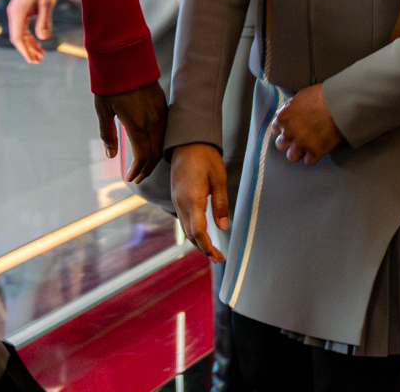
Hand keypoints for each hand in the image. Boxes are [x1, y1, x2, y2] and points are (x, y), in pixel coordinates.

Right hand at [7, 0, 60, 62]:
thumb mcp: (47, 3)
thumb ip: (44, 21)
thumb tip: (43, 39)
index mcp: (17, 12)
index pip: (17, 37)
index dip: (25, 51)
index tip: (33, 60)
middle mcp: (14, 13)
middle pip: (18, 38)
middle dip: (27, 50)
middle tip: (38, 61)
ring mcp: (16, 12)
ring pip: (21, 33)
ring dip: (30, 44)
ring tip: (41, 55)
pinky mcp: (21, 10)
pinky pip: (23, 27)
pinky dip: (31, 36)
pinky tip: (39, 43)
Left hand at [94, 81, 167, 182]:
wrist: (126, 59)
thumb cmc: (111, 85)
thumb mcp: (103, 110)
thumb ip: (107, 134)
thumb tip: (110, 155)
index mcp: (137, 125)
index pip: (143, 157)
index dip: (138, 171)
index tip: (130, 178)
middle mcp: (153, 121)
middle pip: (155, 154)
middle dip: (147, 169)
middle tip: (136, 177)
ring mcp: (161, 113)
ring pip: (162, 143)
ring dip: (153, 157)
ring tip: (142, 165)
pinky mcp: (163, 106)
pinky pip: (165, 131)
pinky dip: (158, 144)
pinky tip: (150, 146)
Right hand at [171, 142, 229, 262]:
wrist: (187, 141)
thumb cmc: (206, 157)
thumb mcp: (219, 178)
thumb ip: (221, 203)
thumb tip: (223, 226)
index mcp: (192, 199)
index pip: (198, 231)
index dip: (207, 246)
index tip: (217, 256)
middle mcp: (181, 202)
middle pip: (190, 234)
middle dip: (204, 248)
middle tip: (218, 259)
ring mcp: (176, 200)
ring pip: (186, 228)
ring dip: (198, 242)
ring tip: (211, 252)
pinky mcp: (177, 197)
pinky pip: (183, 220)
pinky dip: (192, 231)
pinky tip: (201, 234)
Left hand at [268, 84, 341, 164]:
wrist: (340, 103)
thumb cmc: (320, 96)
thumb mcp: (300, 96)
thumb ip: (288, 107)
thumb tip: (280, 113)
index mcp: (283, 118)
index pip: (275, 128)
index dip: (283, 128)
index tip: (291, 127)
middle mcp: (290, 133)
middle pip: (281, 145)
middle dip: (288, 141)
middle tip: (298, 137)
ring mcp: (302, 143)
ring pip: (292, 156)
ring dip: (298, 152)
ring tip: (306, 147)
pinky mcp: (316, 151)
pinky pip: (309, 162)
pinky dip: (312, 157)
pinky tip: (317, 150)